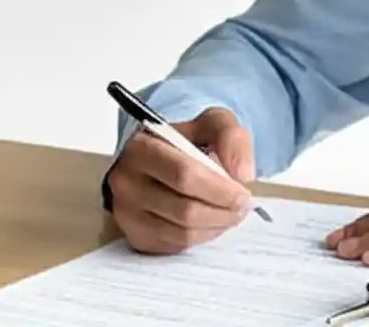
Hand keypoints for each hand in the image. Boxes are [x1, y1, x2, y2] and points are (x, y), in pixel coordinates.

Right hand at [107, 107, 255, 254]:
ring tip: (232, 213)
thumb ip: (230, 137)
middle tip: (243, 207)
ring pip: (182, 232)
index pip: (183, 174)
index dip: (219, 189)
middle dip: (223, 211)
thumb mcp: (213, 123)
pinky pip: (176, 245)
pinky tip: (211, 221)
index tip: (243, 194)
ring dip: (216, 226)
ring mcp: (126, 213)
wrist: (163, 158)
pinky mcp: (135, 236)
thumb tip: (242, 174)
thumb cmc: (188, 141)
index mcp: (140, 147)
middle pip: (184, 209)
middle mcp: (125, 182)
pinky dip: (202, 236)